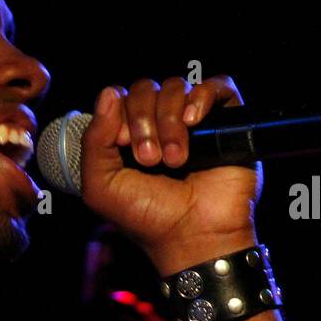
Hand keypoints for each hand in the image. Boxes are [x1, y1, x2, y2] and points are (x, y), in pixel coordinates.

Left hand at [78, 75, 262, 273]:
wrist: (193, 236)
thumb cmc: (148, 217)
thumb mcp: (100, 187)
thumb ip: (93, 141)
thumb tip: (109, 93)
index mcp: (128, 137)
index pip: (119, 98)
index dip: (119, 115)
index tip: (124, 146)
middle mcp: (160, 125)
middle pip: (145, 89)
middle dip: (143, 120)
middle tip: (150, 160)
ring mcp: (194, 122)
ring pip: (176, 86)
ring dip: (169, 120)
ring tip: (175, 159)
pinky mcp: (226, 122)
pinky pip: (217, 84)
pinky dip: (202, 96)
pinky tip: (194, 122)